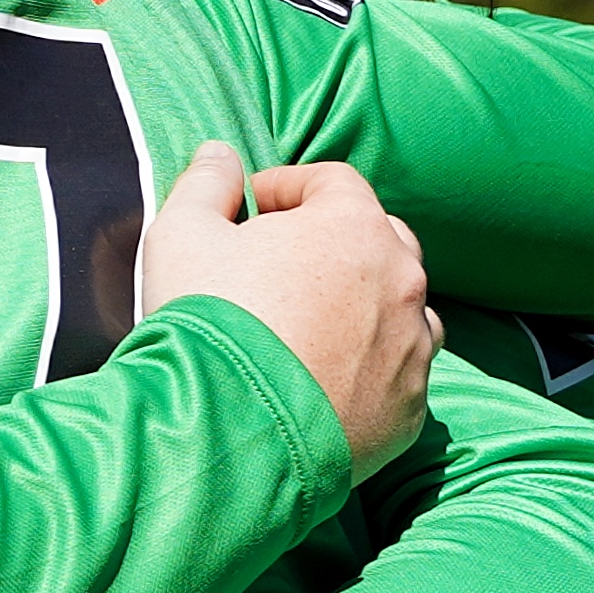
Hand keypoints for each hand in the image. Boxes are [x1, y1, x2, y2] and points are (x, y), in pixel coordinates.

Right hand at [121, 148, 430, 468]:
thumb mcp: (181, 236)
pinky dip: (369, 372)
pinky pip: (398, 376)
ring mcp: (412, 350)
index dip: (286, 188)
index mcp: (353, 227)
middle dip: (334, 245)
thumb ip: (205, 184)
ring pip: (401, 310)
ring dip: (363, 308)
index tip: (251, 211)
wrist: (224, 437)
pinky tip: (321, 384)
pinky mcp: (409, 410)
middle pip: (379, 241)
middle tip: (282, 270)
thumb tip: (220, 156)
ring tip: (309, 330)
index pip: (331, 182)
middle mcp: (401, 281)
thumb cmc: (204, 325)